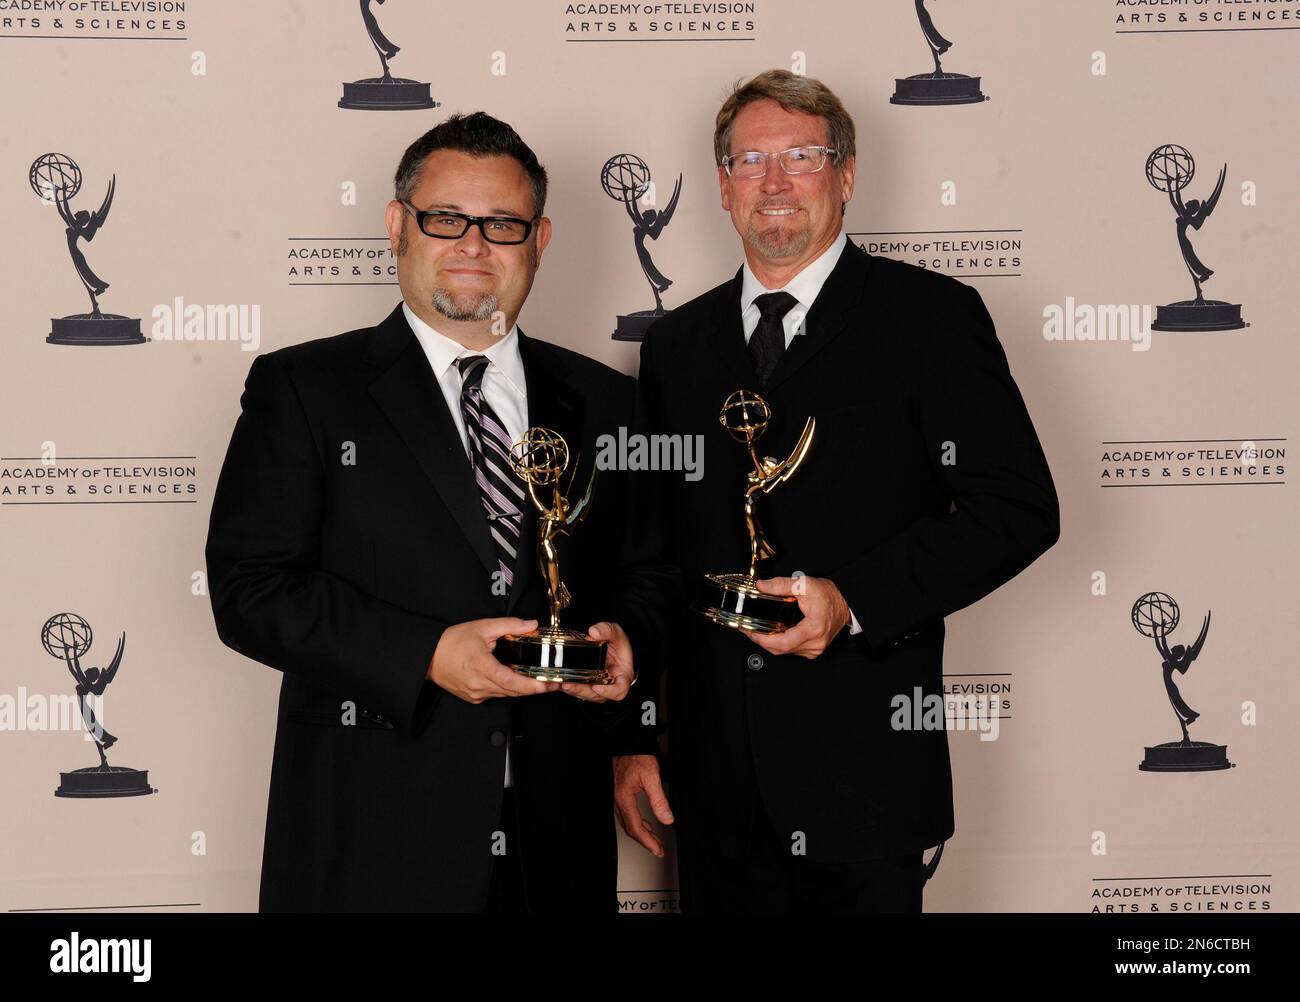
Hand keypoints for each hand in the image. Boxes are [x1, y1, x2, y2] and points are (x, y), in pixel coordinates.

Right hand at [428, 617, 559, 703]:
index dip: (531, 685)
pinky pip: (496, 695)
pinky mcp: (474, 698)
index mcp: (481, 667)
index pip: (511, 681)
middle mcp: (479, 684)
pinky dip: (507, 689)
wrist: (429, 657)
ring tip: (539, 682)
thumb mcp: (482, 627)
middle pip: (513, 691)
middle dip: (535, 688)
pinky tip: (513, 680)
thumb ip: (509, 625)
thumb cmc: (451, 643)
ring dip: (522, 690)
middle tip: (552, 683)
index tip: (546, 685)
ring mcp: (476, 693)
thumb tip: (530, 624)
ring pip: (506, 695)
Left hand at [560, 621, 633, 702]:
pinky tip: (555, 682)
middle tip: (568, 684)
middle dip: (581, 690)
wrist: (612, 650)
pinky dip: (565, 687)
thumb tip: (593, 632)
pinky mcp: (584, 686)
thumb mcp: (617, 634)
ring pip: (583, 694)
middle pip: (596, 695)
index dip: (608, 692)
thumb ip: (607, 630)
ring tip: (559, 683)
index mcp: (621, 677)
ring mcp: (596, 689)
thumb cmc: (618, 646)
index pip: (619, 691)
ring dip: (571, 690)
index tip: (597, 687)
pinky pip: (575, 690)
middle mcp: (609, 686)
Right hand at [613, 754, 673, 857]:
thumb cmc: (637, 756)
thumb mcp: (652, 777)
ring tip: (655, 841)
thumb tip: (667, 819)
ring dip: (642, 834)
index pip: (635, 827)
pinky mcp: (622, 795)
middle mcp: (618, 800)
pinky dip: (639, 823)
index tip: (657, 850)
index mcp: (624, 798)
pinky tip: (647, 825)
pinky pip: (628, 815)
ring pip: (628, 823)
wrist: (628, 743)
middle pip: (630, 828)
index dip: (647, 842)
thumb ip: (659, 800)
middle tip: (658, 850)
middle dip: (645, 841)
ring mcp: (618, 798)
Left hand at [742, 575, 849, 659]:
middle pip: (780, 650)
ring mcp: (815, 649)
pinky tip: (773, 634)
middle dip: (761, 641)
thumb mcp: (805, 584)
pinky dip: (780, 643)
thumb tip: (762, 586)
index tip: (748, 631)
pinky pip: (792, 650)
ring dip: (770, 643)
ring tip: (757, 630)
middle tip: (747, 630)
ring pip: (785, 652)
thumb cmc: (831, 595)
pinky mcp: (814, 650)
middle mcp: (815, 643)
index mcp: (813, 629)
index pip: (782, 642)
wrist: (847, 602)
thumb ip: (781, 584)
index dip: (761, 639)